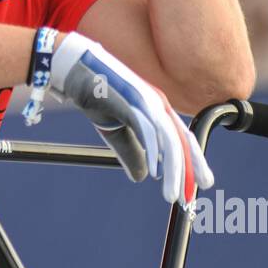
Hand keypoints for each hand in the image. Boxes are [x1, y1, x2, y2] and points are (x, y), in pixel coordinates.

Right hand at [48, 31, 213, 207]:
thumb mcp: (116, 131)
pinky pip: (148, 130)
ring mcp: (147, 102)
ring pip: (169, 140)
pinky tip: (155, 173)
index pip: (181, 140)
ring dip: (173, 170)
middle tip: (191, 197)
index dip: (190, 164)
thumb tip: (143, 178)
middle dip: (190, 171)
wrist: (75, 69)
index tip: (192, 188)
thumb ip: (131, 152)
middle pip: (182, 142)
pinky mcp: (132, 101)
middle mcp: (158, 105)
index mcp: (158, 110)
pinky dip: (154, 152)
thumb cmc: (96, 96)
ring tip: (172, 195)